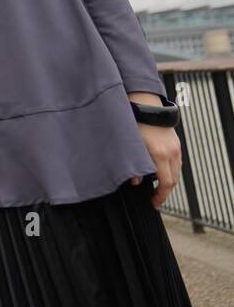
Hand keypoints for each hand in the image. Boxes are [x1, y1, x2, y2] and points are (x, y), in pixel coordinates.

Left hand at [128, 92, 181, 207]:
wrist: (145, 103)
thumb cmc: (133, 123)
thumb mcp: (129, 145)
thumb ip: (133, 165)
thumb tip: (135, 182)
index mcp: (160, 155)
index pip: (166, 183)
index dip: (160, 196)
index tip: (154, 203)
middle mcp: (171, 152)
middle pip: (173, 179)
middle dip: (165, 191)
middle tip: (155, 199)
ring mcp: (175, 147)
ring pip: (176, 171)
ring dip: (168, 181)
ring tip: (157, 187)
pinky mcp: (176, 142)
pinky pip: (176, 161)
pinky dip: (170, 170)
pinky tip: (160, 171)